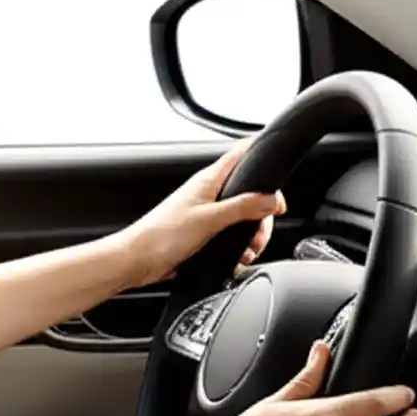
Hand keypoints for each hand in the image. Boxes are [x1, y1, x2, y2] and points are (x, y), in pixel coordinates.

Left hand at [119, 138, 286, 286]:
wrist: (138, 260)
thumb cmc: (162, 236)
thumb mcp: (210, 219)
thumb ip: (243, 207)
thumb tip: (272, 199)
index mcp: (209, 181)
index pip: (242, 154)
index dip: (263, 160)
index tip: (278, 182)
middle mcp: (209, 194)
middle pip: (250, 194)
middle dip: (262, 215)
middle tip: (260, 232)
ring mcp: (206, 214)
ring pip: (243, 218)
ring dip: (251, 235)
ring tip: (248, 250)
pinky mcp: (203, 233)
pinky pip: (231, 236)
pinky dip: (239, 247)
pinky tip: (237, 257)